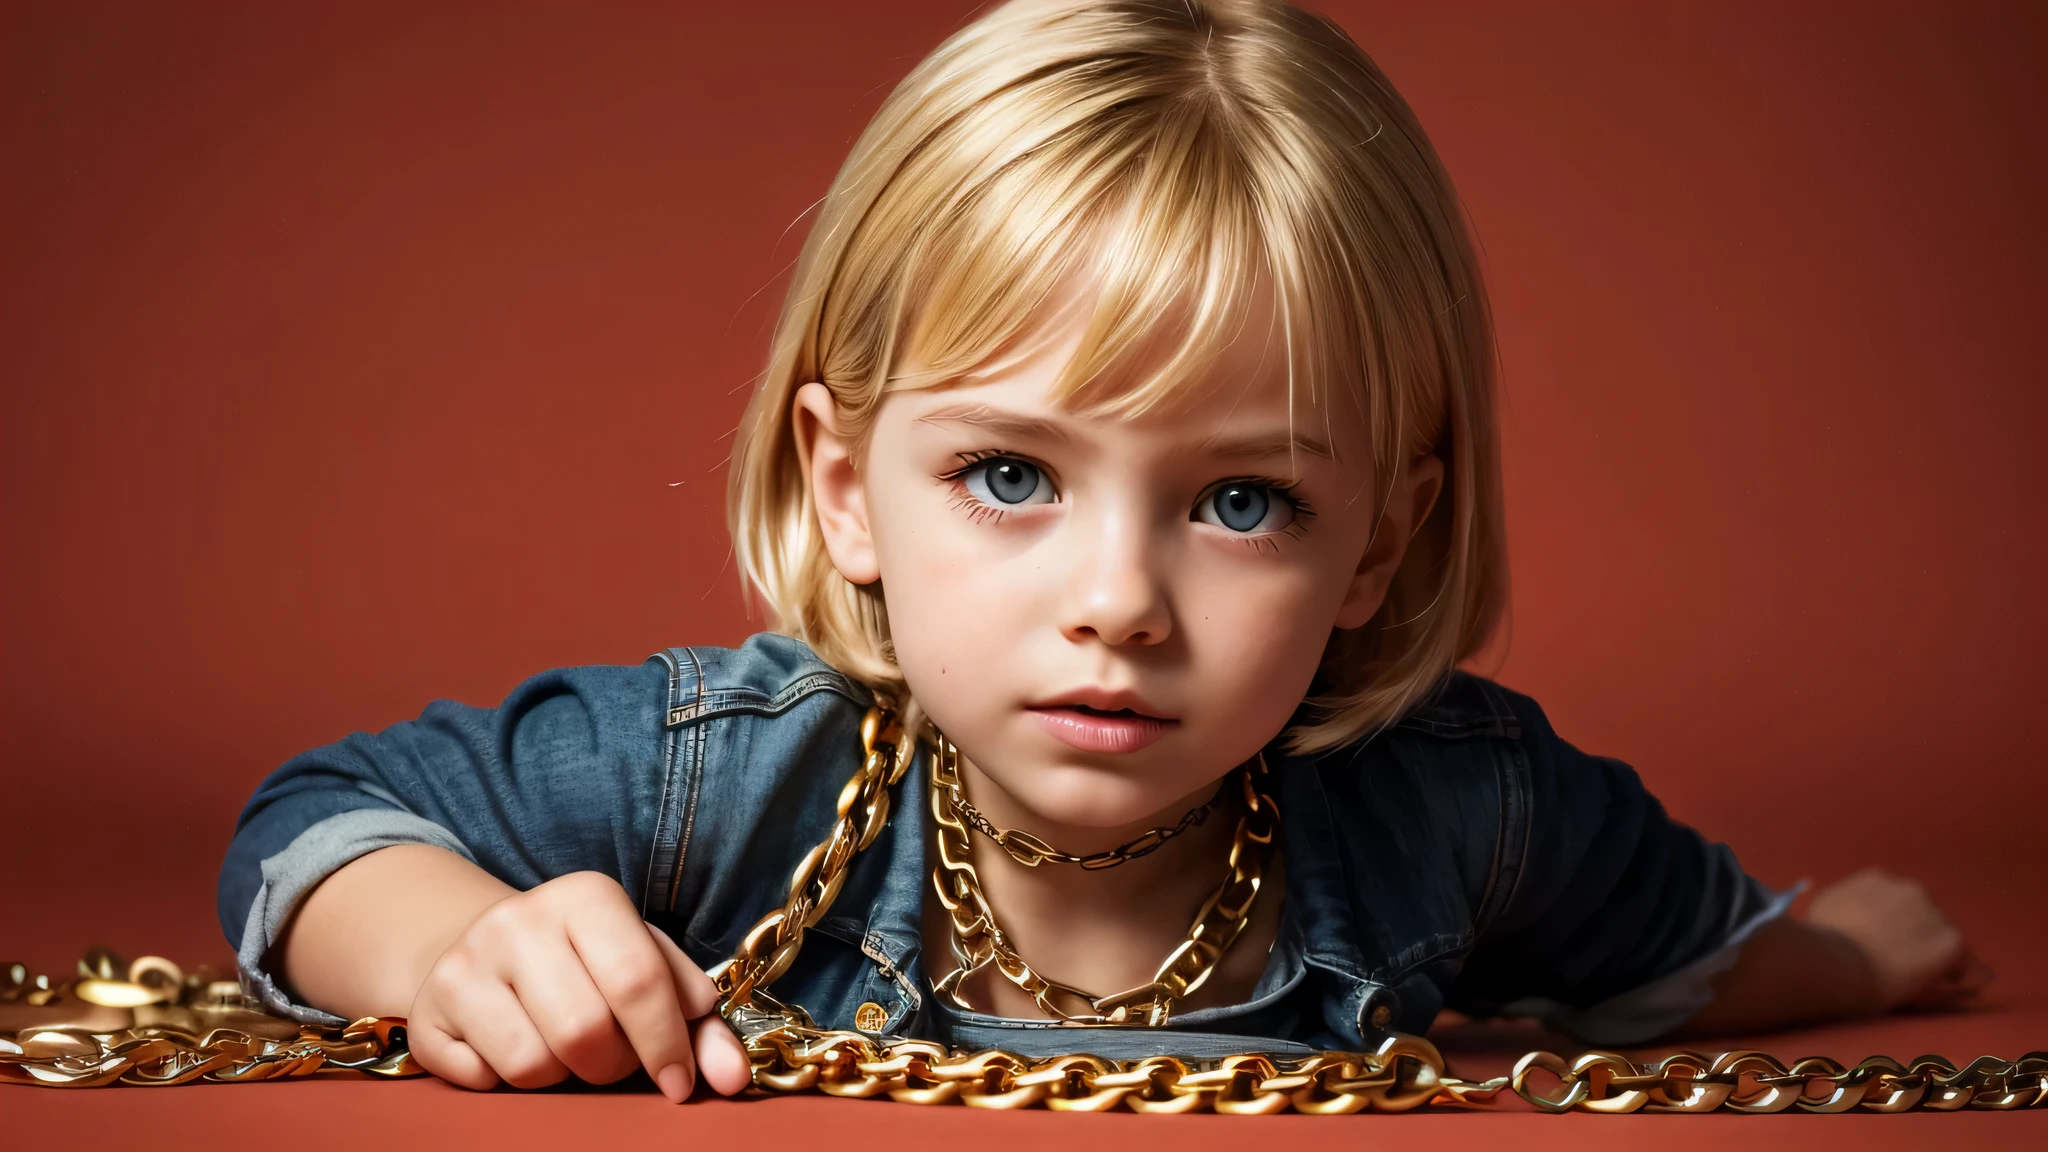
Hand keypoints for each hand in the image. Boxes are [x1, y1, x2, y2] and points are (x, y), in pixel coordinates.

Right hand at [406, 871, 753, 1100]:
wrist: (480, 946)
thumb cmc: (583, 962)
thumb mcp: (644, 968)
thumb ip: (695, 1023)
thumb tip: (731, 1079)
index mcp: (587, 896)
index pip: (637, 978)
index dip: (666, 1043)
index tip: (680, 1083)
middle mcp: (519, 920)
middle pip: (585, 1031)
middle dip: (612, 1065)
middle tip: (612, 1058)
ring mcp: (465, 964)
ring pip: (533, 1063)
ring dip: (561, 1075)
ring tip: (562, 1047)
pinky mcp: (427, 1012)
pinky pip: (485, 1079)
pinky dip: (509, 1081)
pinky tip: (513, 1045)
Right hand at [1807, 867, 1991, 1011]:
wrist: (1842, 963)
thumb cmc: (1824, 940)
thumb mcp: (1824, 909)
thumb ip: (1845, 905)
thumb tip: (1848, 913)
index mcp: (1874, 878)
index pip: (1888, 896)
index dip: (1887, 917)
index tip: (1880, 934)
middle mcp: (1908, 887)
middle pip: (1916, 909)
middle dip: (1910, 927)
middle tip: (1897, 952)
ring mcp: (1932, 912)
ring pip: (1938, 930)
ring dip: (1929, 945)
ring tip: (1920, 970)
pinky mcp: (1951, 940)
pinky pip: (1958, 957)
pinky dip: (1952, 968)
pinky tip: (1941, 982)